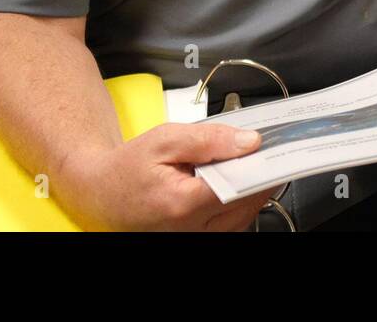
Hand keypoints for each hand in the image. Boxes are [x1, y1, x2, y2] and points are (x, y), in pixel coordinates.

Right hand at [57, 123, 274, 230]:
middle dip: (259, 177)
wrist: (101, 191)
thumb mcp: (166, 139)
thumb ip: (210, 139)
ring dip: (251, 191)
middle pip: (246, 204)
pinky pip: (231, 224)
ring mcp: (193, 238)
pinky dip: (238, 203)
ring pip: (242, 218)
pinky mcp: (197, 239)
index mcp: (182, 203)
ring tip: (246, 164)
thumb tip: (249, 142)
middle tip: (264, 151)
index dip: (260, 166)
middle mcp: (190, 229)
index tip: (274, 149)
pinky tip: (233, 182)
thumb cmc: (129, 167)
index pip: (239, 187)